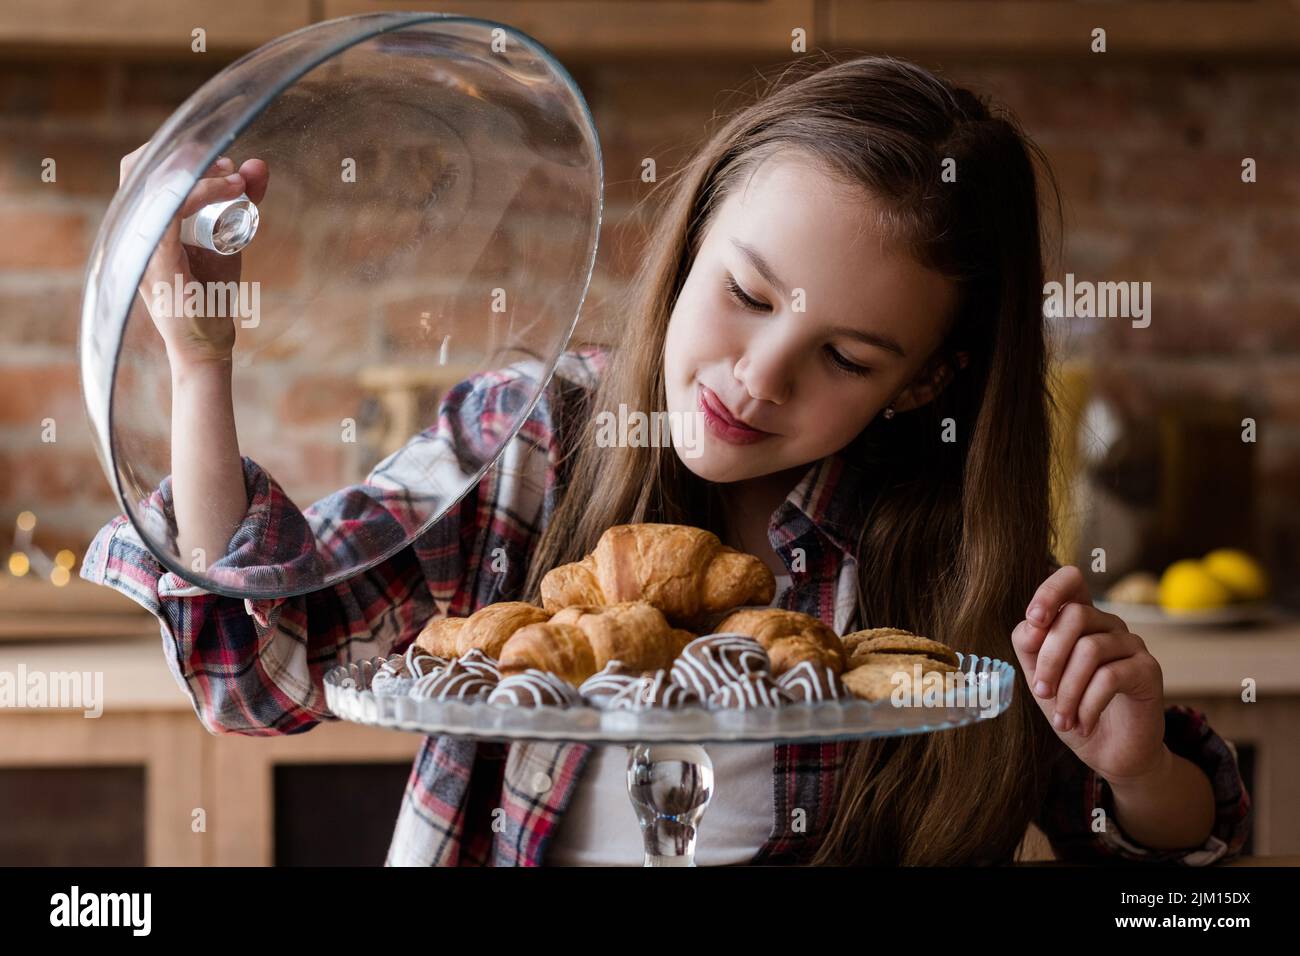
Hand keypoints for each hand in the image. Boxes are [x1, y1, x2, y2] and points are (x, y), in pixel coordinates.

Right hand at [120, 142, 268, 367]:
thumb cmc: (211, 295)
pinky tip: (230, 192)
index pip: (141, 168)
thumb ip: (242, 202)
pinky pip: (171, 212)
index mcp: (143, 223)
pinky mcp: (157, 261)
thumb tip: (258, 165)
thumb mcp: (230, 239)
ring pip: (154, 184)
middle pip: (136, 167)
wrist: (208, 345)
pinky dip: (201, 194)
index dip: (179, 154)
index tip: (224, 162)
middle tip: (228, 165)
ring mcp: (140, 246)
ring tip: (236, 179)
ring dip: (198, 172)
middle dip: (185, 155)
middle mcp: (134, 230)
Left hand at [1011, 565, 1167, 783]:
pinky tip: (1082, 724)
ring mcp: (1132, 644)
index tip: (1034, 620)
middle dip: (1050, 659)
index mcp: (1081, 619)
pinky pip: (1110, 677)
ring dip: (1067, 691)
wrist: (1110, 751)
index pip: (1071, 579)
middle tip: (1041, 693)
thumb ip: (1031, 646)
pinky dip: (1087, 705)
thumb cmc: (1072, 708)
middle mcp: (1108, 624)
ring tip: (1063, 719)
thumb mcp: (1041, 677)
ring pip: (1090, 649)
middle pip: (1074, 616)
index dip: (1050, 591)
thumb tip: (1031, 625)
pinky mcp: (1148, 670)